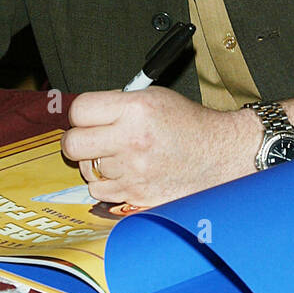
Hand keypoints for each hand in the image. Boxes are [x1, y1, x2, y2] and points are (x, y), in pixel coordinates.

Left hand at [61, 87, 256, 206]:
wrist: (221, 155)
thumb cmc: (190, 125)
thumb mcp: (155, 97)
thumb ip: (118, 103)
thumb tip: (86, 114)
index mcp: (135, 109)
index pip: (79, 110)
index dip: (80, 114)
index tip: (87, 118)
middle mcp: (131, 140)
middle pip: (72, 144)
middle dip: (78, 140)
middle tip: (90, 139)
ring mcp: (133, 171)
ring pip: (86, 169)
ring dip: (96, 163)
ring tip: (118, 156)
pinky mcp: (136, 195)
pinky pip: (99, 191)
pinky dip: (106, 184)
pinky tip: (124, 173)